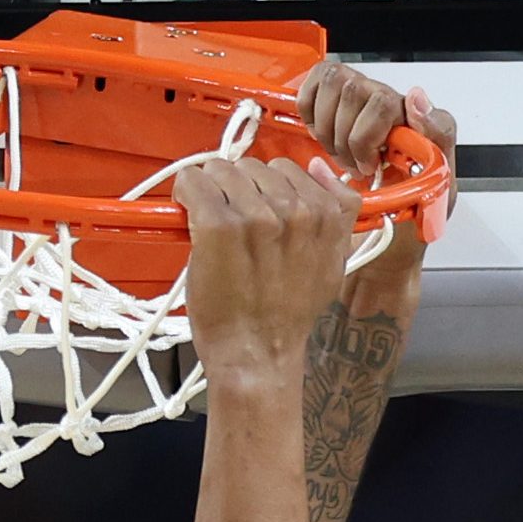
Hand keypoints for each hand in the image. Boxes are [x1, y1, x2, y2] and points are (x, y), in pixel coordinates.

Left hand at [173, 154, 358, 393]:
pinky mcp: (218, 225)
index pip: (289, 169)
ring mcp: (255, 216)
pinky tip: (188, 216)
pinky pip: (194, 182)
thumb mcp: (333, 263)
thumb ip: (337, 214)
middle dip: (239, 188)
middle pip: (253, 166)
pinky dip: (186, 193)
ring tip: (212, 226)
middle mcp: (295, 210)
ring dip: (211, 191)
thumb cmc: (288, 315)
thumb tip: (322, 167)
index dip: (267, 189)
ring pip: (222, 170)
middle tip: (232, 224)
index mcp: (325, 215)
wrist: (258, 354)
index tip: (257, 211)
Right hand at [296, 63, 456, 303]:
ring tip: (341, 159)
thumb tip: (417, 100)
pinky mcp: (331, 100)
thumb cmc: (405, 226)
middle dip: (348, 140)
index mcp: (419, 124)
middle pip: (357, 90)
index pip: (394, 100)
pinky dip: (311, 116)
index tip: (372, 163)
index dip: (373, 131)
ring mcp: (361, 98)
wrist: (377, 246)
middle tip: (356, 171)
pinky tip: (323, 140)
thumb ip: (438, 142)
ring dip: (329, 130)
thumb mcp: (435, 198)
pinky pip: (314, 86)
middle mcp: (390, 105)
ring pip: (334, 82)